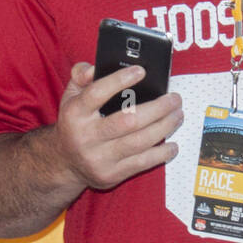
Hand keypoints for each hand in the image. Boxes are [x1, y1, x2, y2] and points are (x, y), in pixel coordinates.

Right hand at [54, 62, 181, 193]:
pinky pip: (142, 163)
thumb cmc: (75, 123)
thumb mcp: (71, 96)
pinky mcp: (111, 175)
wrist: (64, 163)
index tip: (141, 71)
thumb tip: (95, 67)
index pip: (97, 94)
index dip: (120, 80)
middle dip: (158, 108)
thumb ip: (81, 76)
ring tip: (178, 115)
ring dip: (164, 127)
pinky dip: (161, 153)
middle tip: (175, 99)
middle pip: (128, 120)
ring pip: (139, 142)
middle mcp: (86, 136)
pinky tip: (173, 145)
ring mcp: (98, 158)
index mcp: (75, 113)